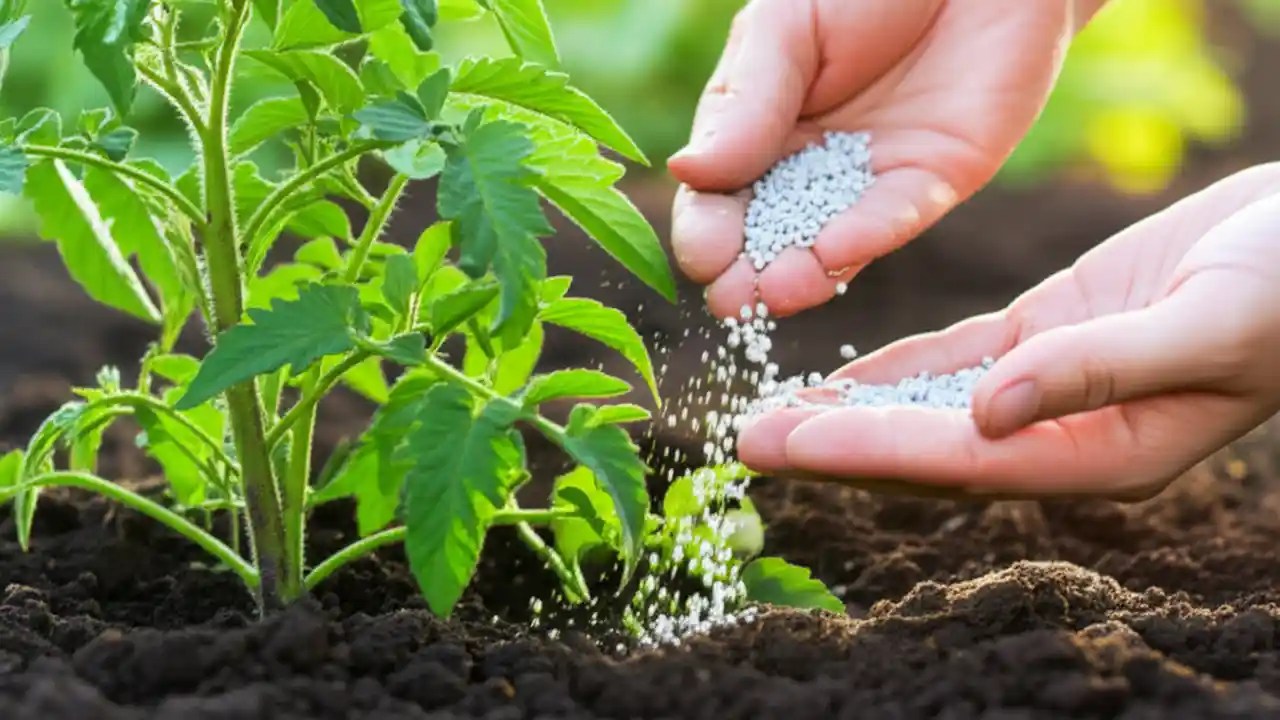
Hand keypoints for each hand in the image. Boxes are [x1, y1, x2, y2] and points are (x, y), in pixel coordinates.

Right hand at [669, 0, 1106, 317]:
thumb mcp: (786, 29)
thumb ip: (746, 102)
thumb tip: (687, 171)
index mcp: (756, 130)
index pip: (718, 195)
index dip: (708, 230)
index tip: (702, 255)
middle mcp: (808, 167)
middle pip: (767, 236)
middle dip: (747, 272)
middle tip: (732, 301)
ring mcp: (869, 180)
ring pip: (828, 243)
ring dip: (802, 274)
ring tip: (778, 293)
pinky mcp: (933, 180)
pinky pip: (896, 217)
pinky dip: (866, 237)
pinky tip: (836, 255)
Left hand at [736, 164, 1279, 499]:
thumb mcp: (1202, 326)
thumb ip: (1097, 371)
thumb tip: (991, 413)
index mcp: (1104, 454)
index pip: (961, 462)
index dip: (869, 452)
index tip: (788, 443)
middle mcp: (1063, 433)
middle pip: (927, 448)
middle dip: (834, 445)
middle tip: (743, 441)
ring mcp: (1049, 385)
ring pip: (929, 407)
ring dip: (850, 411)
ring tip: (770, 412)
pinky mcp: (1046, 334)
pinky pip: (953, 359)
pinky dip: (895, 369)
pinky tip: (839, 374)